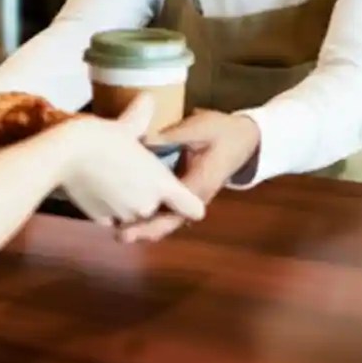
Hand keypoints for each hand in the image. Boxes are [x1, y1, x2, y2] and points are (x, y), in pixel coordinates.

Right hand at [55, 94, 205, 228]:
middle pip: (159, 209)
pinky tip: (100, 188)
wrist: (64, 156)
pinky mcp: (101, 219)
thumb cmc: (100, 138)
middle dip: (150, 196)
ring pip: (134, 214)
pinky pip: (112, 219)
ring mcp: (123, 215)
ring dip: (129, 203)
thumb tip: (148, 97)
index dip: (189, 202)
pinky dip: (109, 209)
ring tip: (116, 177)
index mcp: (162, 184)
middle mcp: (146, 205)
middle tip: (135, 172)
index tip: (178, 192)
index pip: (193, 209)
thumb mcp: (127, 123)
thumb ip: (142, 114)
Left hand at [117, 110, 260, 243]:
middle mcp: (196, 197)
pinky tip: (129, 215)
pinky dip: (149, 215)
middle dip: (146, 230)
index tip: (135, 224)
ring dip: (145, 226)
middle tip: (120, 236)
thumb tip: (146, 139)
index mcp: (201, 183)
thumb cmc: (223, 131)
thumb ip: (176, 134)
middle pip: (170, 222)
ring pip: (167, 219)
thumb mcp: (201, 127)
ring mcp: (191, 197)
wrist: (244, 138)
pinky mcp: (185, 192)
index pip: (177, 209)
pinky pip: (167, 209)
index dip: (156, 218)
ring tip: (117, 230)